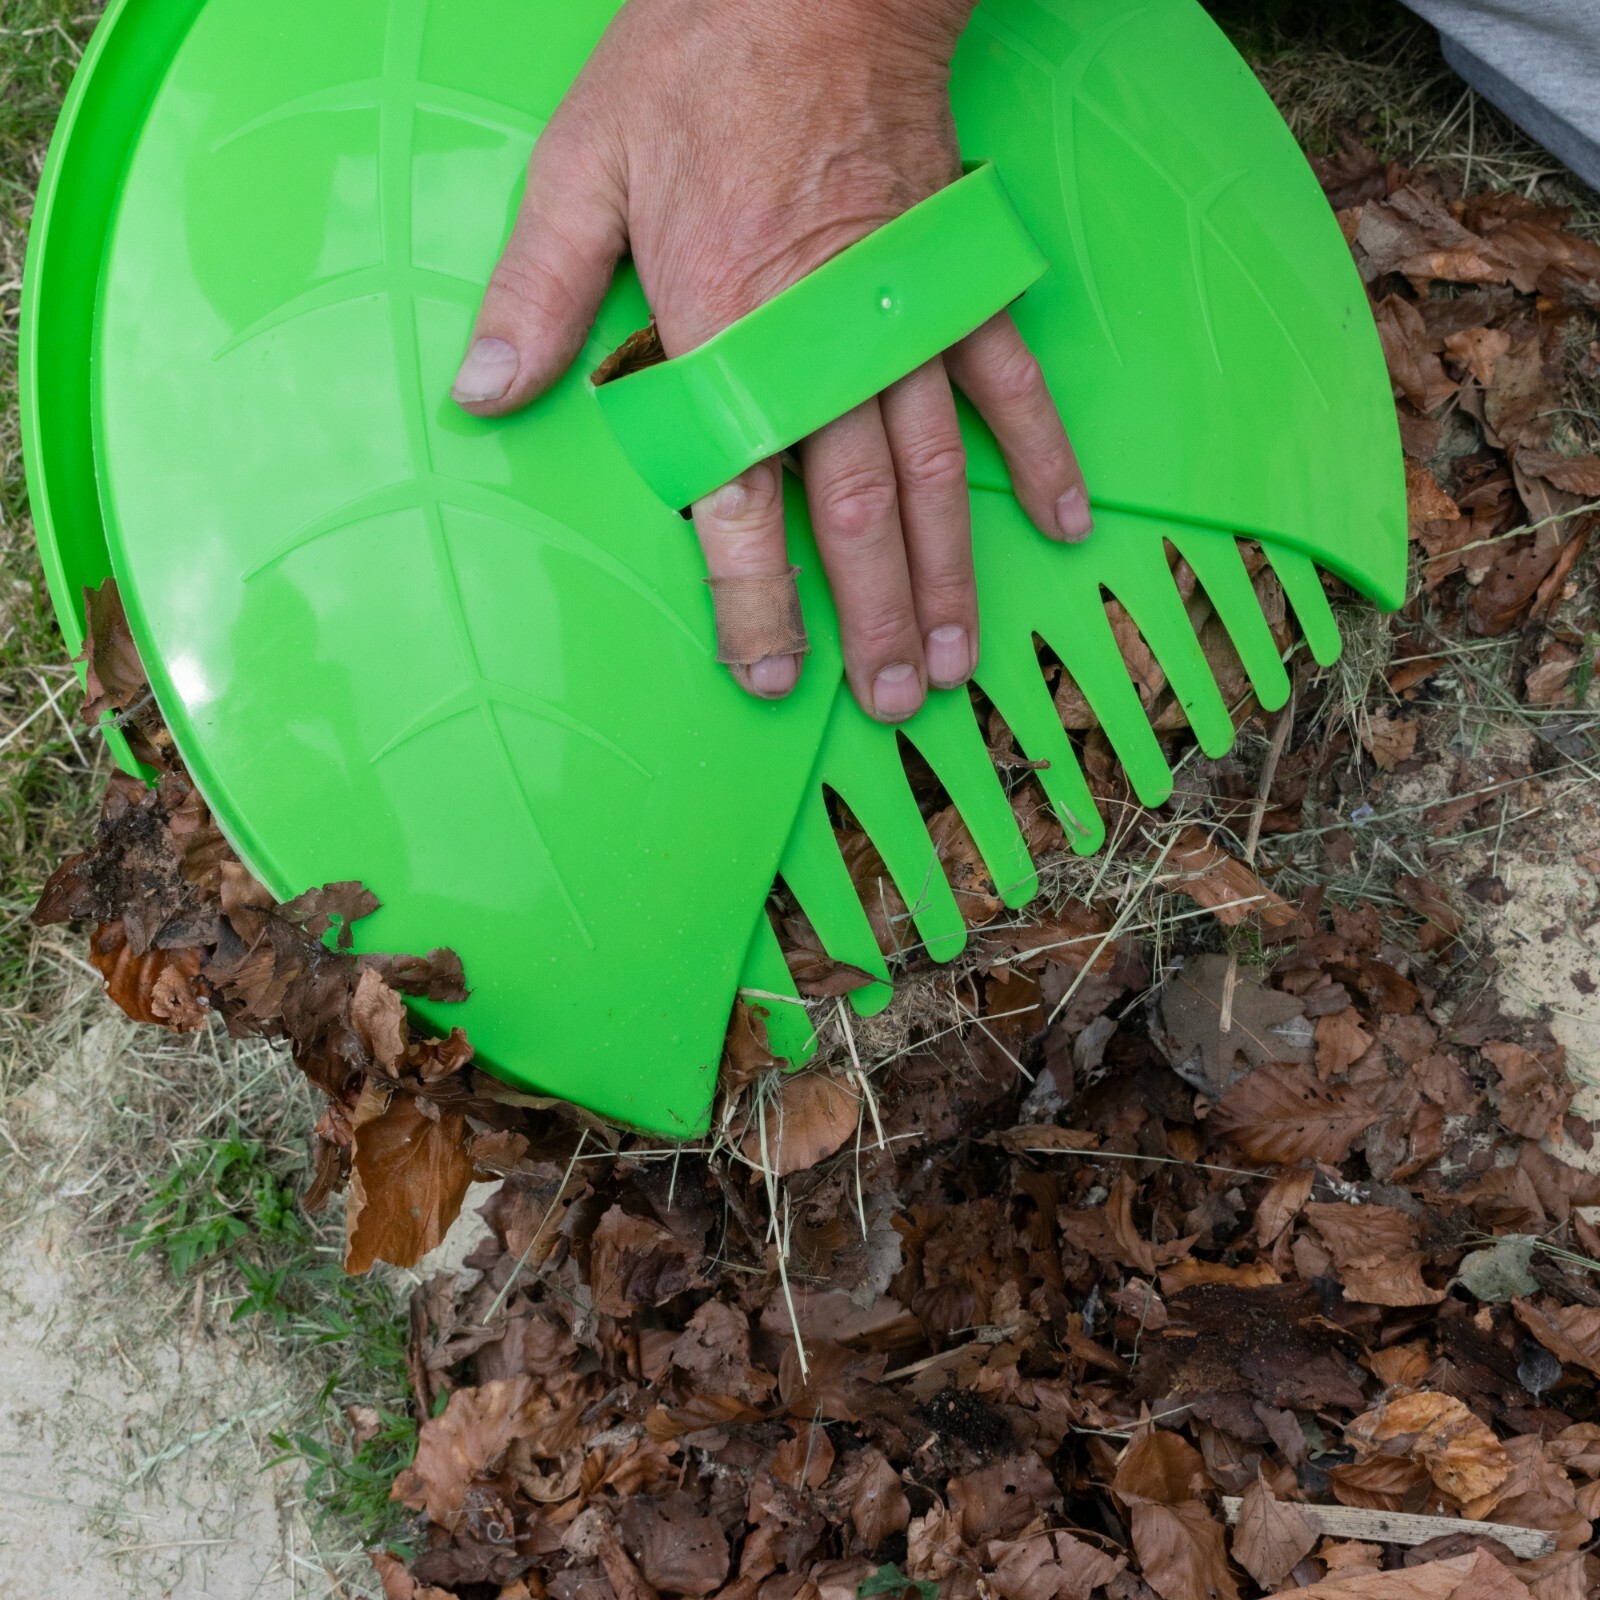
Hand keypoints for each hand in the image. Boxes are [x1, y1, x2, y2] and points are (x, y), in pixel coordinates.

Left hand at [453, 0, 1091, 721]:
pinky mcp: (956, 283)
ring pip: (934, 474)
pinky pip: (1008, 384)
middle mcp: (825, 350)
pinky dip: (1038, 454)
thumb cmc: (694, 63)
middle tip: (885, 703)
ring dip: (946, 574)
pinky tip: (1059, 522)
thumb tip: (481, 396)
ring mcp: (903, 321)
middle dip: (868, 619)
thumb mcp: (580, 167)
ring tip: (954, 658)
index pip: (742, 501)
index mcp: (729, 337)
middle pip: (852, 514)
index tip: (769, 673)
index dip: (754, 599)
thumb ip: (538, 294)